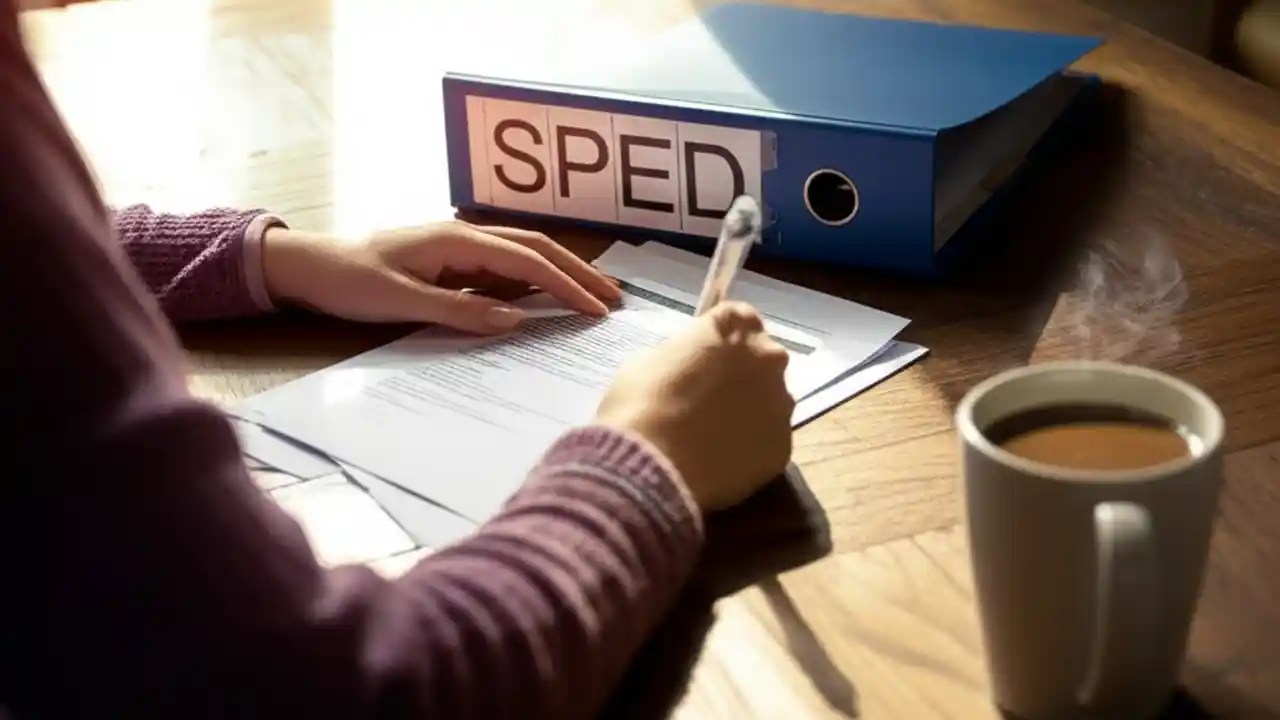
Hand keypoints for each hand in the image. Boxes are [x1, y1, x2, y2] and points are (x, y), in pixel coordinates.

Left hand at [261, 221, 621, 333]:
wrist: (309, 267)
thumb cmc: (348, 282)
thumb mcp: (400, 301)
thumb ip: (459, 311)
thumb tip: (516, 321)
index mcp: (456, 240)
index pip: (528, 262)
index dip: (567, 286)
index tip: (598, 311)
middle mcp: (464, 237)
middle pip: (537, 250)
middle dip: (579, 273)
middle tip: (615, 300)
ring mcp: (459, 249)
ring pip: (523, 258)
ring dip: (561, 276)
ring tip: (594, 299)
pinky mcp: (452, 263)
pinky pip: (502, 273)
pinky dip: (532, 286)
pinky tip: (547, 304)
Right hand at [595, 301, 794, 511]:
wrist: (648, 466)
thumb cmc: (640, 402)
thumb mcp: (652, 359)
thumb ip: (685, 354)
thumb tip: (692, 365)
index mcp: (736, 325)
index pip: (739, 319)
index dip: (721, 341)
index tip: (705, 358)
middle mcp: (769, 358)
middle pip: (762, 360)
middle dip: (742, 374)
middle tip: (710, 399)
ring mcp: (781, 404)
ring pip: (770, 402)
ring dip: (749, 412)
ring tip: (715, 436)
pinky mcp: (783, 446)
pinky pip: (768, 441)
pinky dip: (750, 448)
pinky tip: (722, 461)